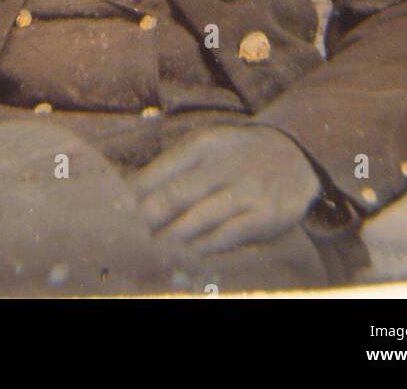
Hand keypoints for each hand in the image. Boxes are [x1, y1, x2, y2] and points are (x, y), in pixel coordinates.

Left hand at [128, 125, 321, 256]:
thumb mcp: (205, 147)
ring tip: (145, 257)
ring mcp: (243, 190)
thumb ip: (171, 168)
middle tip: (121, 243)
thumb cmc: (236, 154)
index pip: (155, 174)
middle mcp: (219, 165)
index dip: (129, 200)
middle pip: (171, 199)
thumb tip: (126, 189)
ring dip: (168, 242)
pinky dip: (201, 250)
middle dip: (143, 225)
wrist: (297, 152)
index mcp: (199, 146)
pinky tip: (184, 260)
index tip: (109, 218)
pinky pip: (225, 237)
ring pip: (196, 221)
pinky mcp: (263, 215)